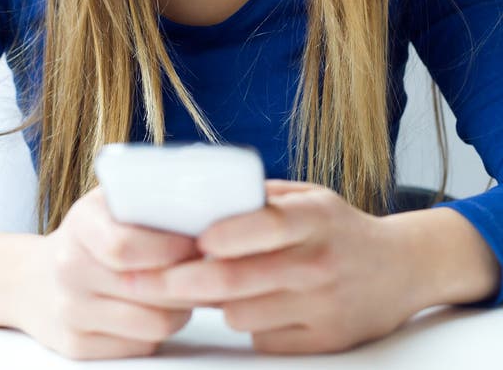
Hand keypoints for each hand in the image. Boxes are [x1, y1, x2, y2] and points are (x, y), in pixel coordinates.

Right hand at [18, 187, 199, 359]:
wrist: (33, 280)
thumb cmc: (90, 235)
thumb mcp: (110, 202)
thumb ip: (147, 198)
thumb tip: (204, 211)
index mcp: (80, 225)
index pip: (125, 246)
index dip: (171, 248)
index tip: (199, 243)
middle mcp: (69, 269)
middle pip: (147, 289)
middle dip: (190, 281)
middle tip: (210, 270)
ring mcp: (71, 312)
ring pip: (154, 324)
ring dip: (183, 309)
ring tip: (189, 290)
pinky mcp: (78, 346)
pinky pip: (141, 346)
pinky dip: (161, 330)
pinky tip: (161, 308)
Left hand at [125, 180, 421, 353]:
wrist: (400, 269)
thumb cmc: (339, 227)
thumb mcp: (310, 196)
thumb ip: (261, 198)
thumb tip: (200, 202)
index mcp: (315, 218)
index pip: (266, 224)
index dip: (225, 233)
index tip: (187, 238)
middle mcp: (319, 263)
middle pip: (238, 280)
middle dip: (179, 282)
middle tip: (138, 281)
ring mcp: (322, 307)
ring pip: (240, 314)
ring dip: (212, 301)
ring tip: (205, 282)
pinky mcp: (324, 342)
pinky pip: (261, 339)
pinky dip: (246, 324)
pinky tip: (253, 304)